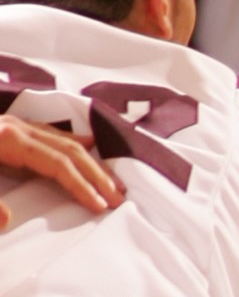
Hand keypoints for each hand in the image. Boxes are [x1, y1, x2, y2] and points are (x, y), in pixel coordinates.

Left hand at [0, 114, 124, 227]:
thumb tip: (7, 222)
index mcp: (10, 141)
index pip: (58, 164)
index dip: (81, 184)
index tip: (99, 205)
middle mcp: (19, 129)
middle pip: (70, 151)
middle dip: (97, 174)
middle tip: (118, 196)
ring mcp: (16, 126)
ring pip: (64, 140)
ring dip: (90, 160)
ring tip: (111, 179)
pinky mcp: (10, 129)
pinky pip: (50, 133)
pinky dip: (72, 140)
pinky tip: (88, 142)